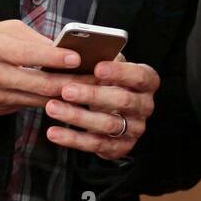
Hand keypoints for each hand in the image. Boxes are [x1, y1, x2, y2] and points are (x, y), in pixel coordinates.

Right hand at [0, 20, 90, 115]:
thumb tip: (62, 47)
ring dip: (64, 97)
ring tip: (88, 90)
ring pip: (36, 100)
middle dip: (69, 83)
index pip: (26, 54)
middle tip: (94, 79)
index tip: (76, 58)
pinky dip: (48, 103)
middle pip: (37, 83)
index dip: (52, 57)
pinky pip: (27, 107)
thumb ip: (32, 39)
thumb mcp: (2, 30)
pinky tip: (66, 99)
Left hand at [43, 56, 159, 159]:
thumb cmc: (108, 81)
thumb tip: (80, 53)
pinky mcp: (120, 147)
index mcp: (147, 82)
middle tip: (66, 89)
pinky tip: (53, 132)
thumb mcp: (109, 68)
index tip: (97, 67)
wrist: (112, 111)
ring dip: (77, 116)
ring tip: (52, 107)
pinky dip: (72, 139)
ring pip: (107, 124)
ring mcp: (135, 129)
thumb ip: (101, 60)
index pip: (139, 76)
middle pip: (123, 101)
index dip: (120, 72)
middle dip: (92, 95)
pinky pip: (95, 144)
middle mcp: (145, 106)